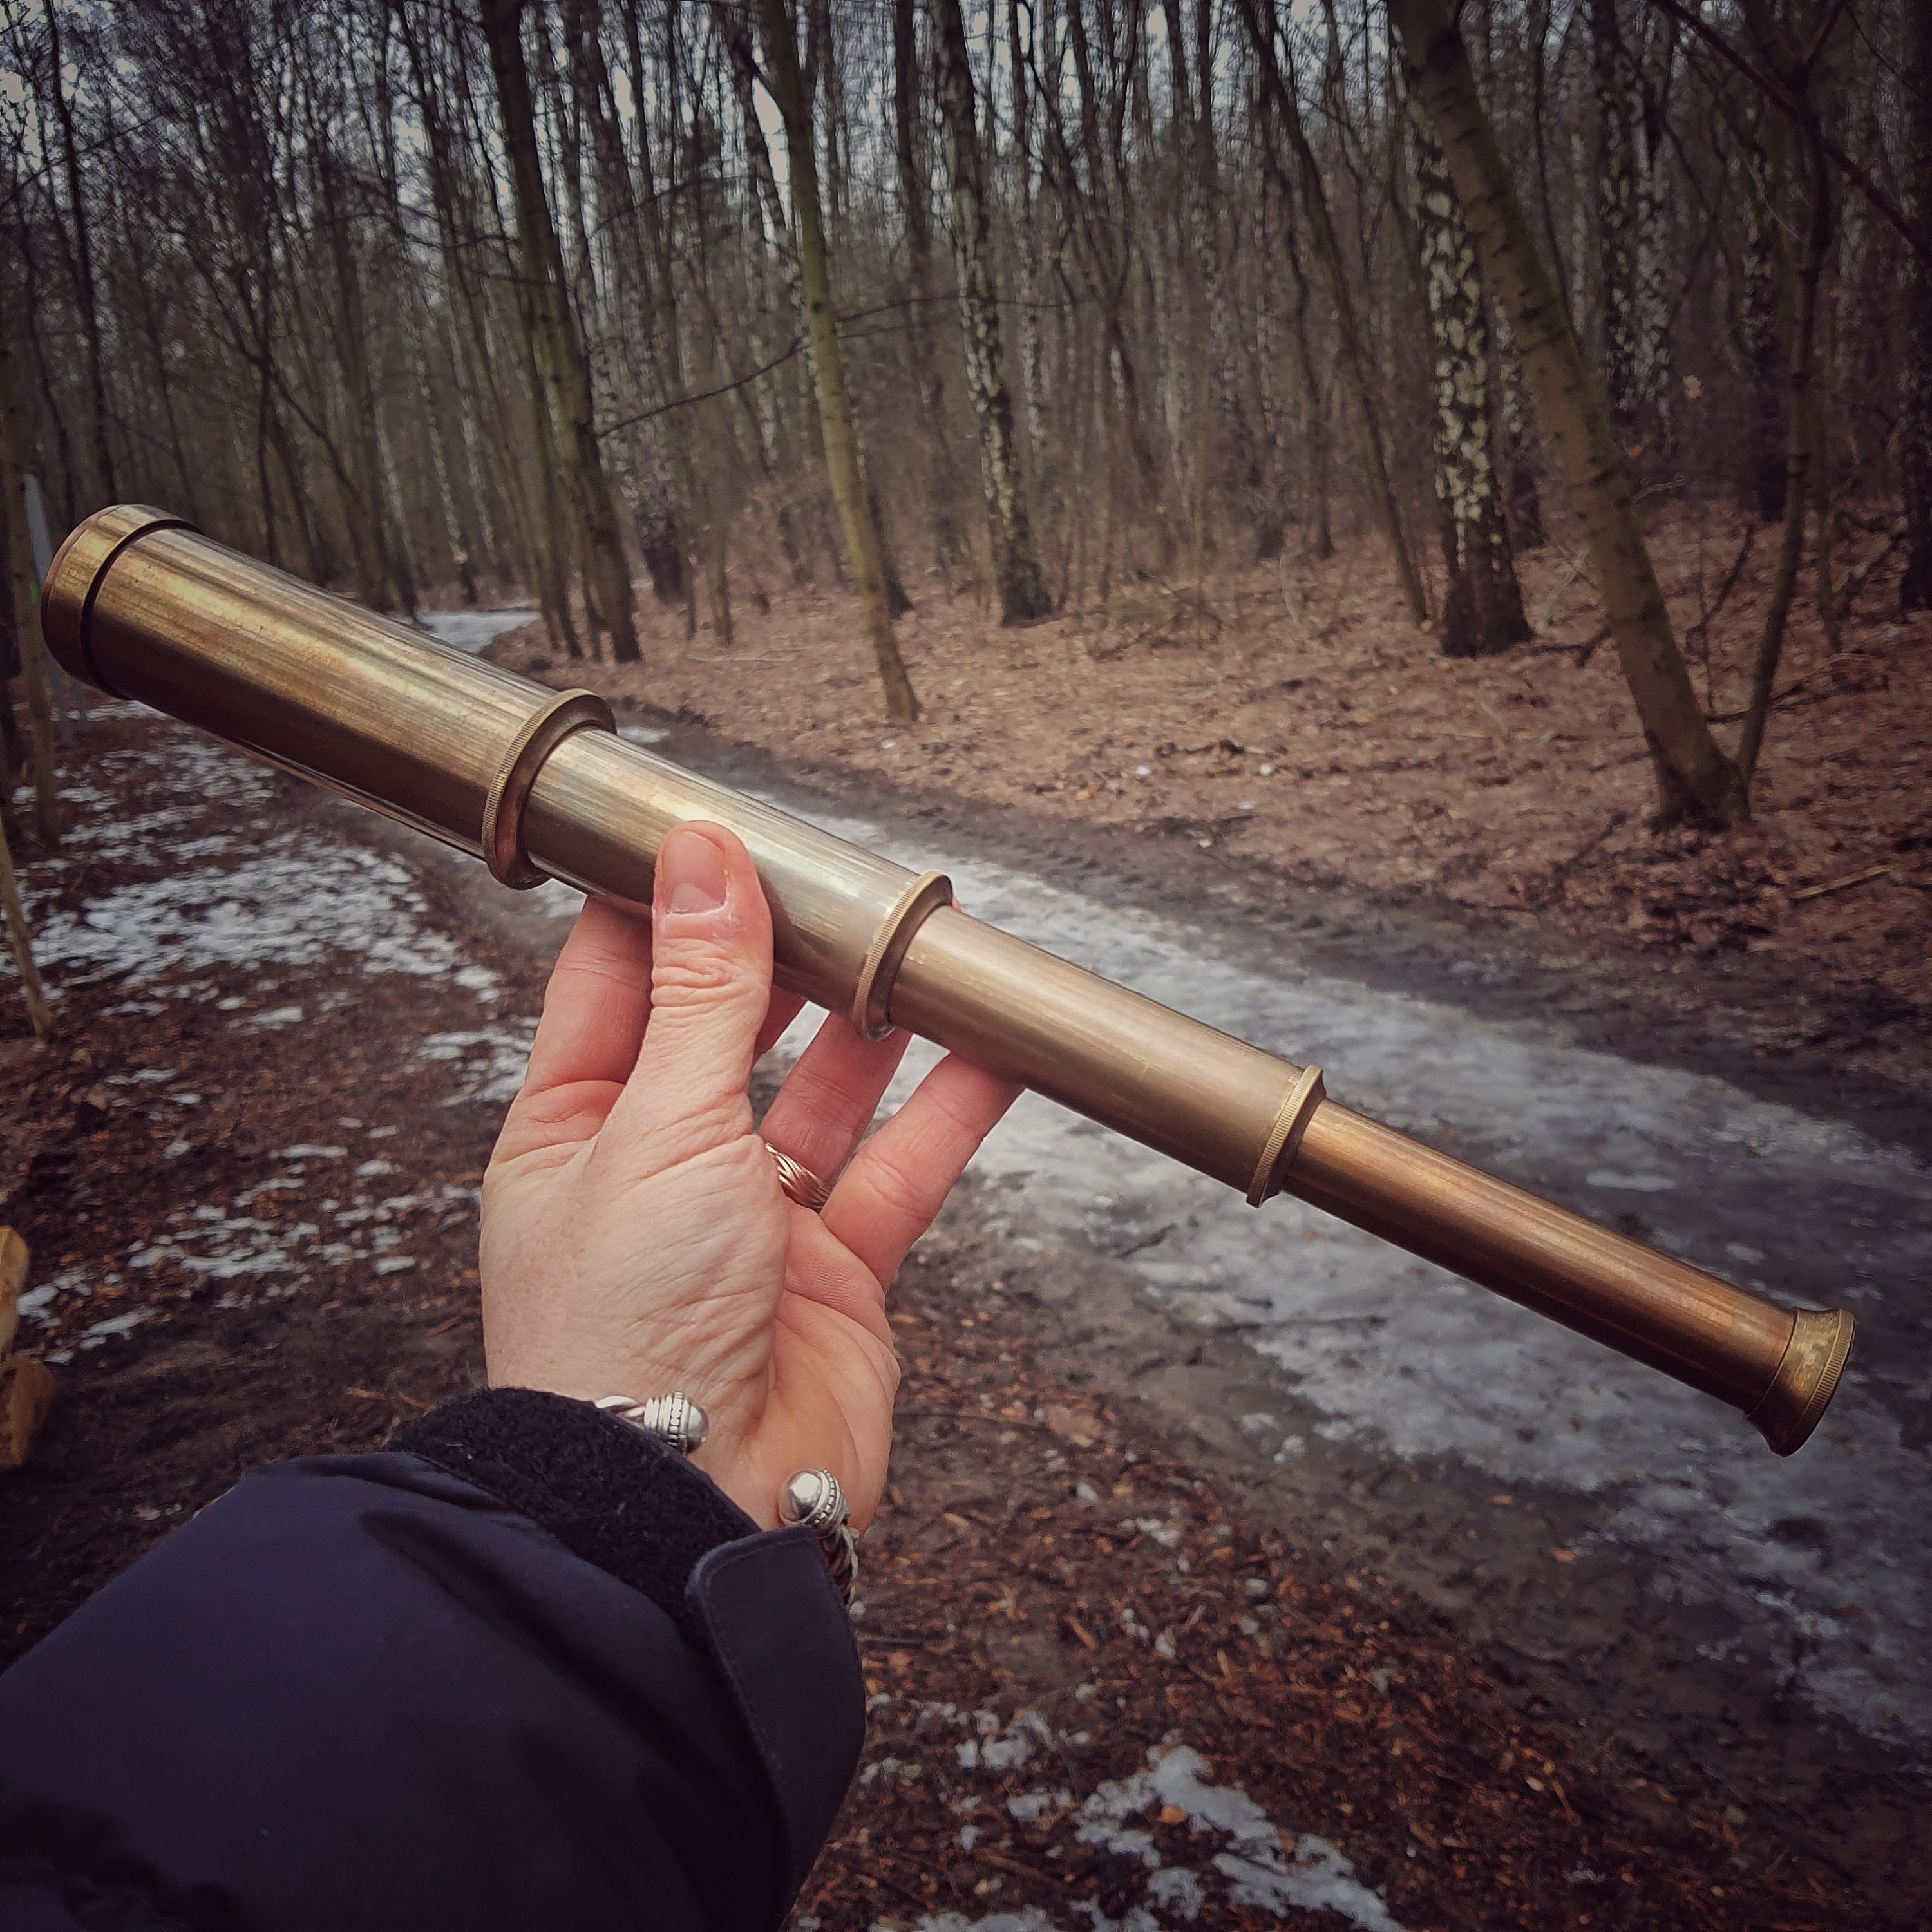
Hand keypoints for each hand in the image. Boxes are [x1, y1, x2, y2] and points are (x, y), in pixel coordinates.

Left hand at [479, 823, 1019, 1529]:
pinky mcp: (837, 1278)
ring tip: (925, 945)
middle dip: (787, 956)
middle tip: (846, 879)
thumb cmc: (625, 1329)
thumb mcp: (655, 1127)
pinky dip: (946, 1114)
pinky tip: (993, 1051)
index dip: (668, 904)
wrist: (688, 1511)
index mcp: (575, 1131)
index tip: (721, 827)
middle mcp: (662, 1171)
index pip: (618, 984)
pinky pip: (900, 1173)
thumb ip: (699, 990)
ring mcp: (753, 1226)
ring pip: (827, 1095)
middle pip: (732, 1031)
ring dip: (877, 1024)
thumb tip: (700, 852)